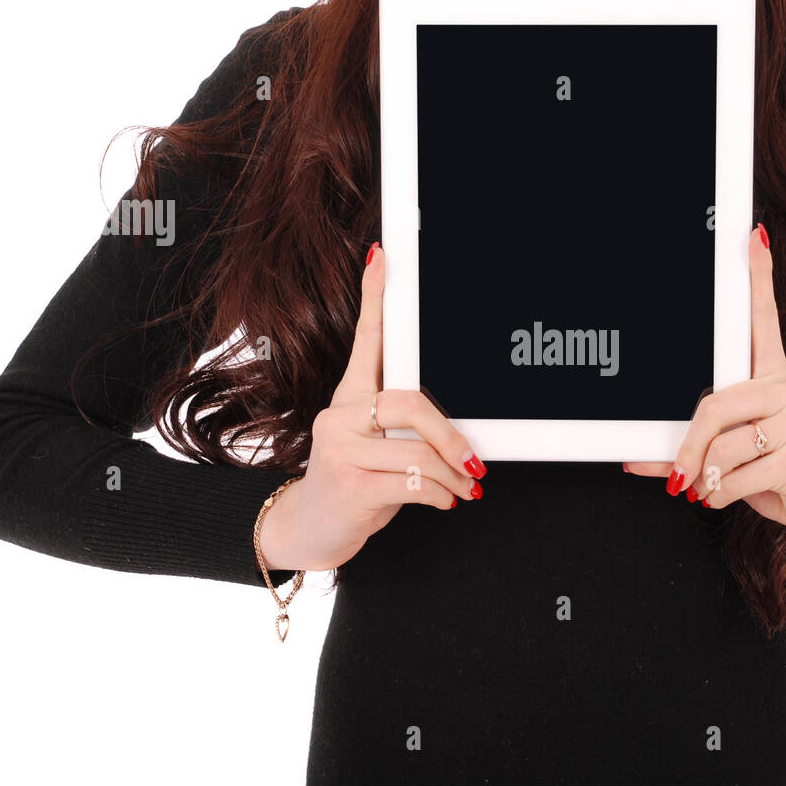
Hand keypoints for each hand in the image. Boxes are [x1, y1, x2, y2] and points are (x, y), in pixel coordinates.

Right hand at [258, 242, 486, 571]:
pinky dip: (440, 494)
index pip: (365, 339)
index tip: (382, 256)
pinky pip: (414, 482)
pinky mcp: (350, 483)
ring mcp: (340, 448)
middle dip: (451, 435)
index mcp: (350, 397)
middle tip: (474, 460)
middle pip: (409, 402)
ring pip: (418, 451)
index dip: (374, 297)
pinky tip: (444, 501)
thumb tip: (459, 429)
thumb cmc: (356, 482)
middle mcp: (340, 415)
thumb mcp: (377, 447)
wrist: (312, 529)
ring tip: (465, 487)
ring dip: (453, 475)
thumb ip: (405, 427)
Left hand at [624, 224, 785, 548]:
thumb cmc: (780, 475)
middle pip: (715, 403)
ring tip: (716, 490)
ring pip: (723, 446)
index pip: (764, 321)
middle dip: (689, 447)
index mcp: (775, 380)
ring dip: (707, 480)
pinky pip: (737, 475)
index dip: (759, 277)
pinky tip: (730, 498)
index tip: (753, 235)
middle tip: (682, 476)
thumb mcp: (734, 457)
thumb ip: (692, 450)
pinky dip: (721, 496)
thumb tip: (635, 459)